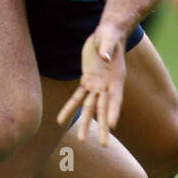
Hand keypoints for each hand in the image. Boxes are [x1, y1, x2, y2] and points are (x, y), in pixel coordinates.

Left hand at [56, 28, 127, 145]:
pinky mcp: (87, 81)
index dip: (114, 111)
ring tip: (82, 139)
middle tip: (104, 144)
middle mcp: (107, 85)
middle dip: (104, 127)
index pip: (116, 98)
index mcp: (116, 78)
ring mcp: (97, 85)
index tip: (113, 125)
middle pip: (105, 109)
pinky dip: (70, 108)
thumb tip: (105, 57)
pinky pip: (77, 97)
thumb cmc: (110, 35)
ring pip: (90, 107)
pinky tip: (61, 120)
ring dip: (86, 122)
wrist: (107, 33)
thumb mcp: (108, 38)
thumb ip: (107, 48)